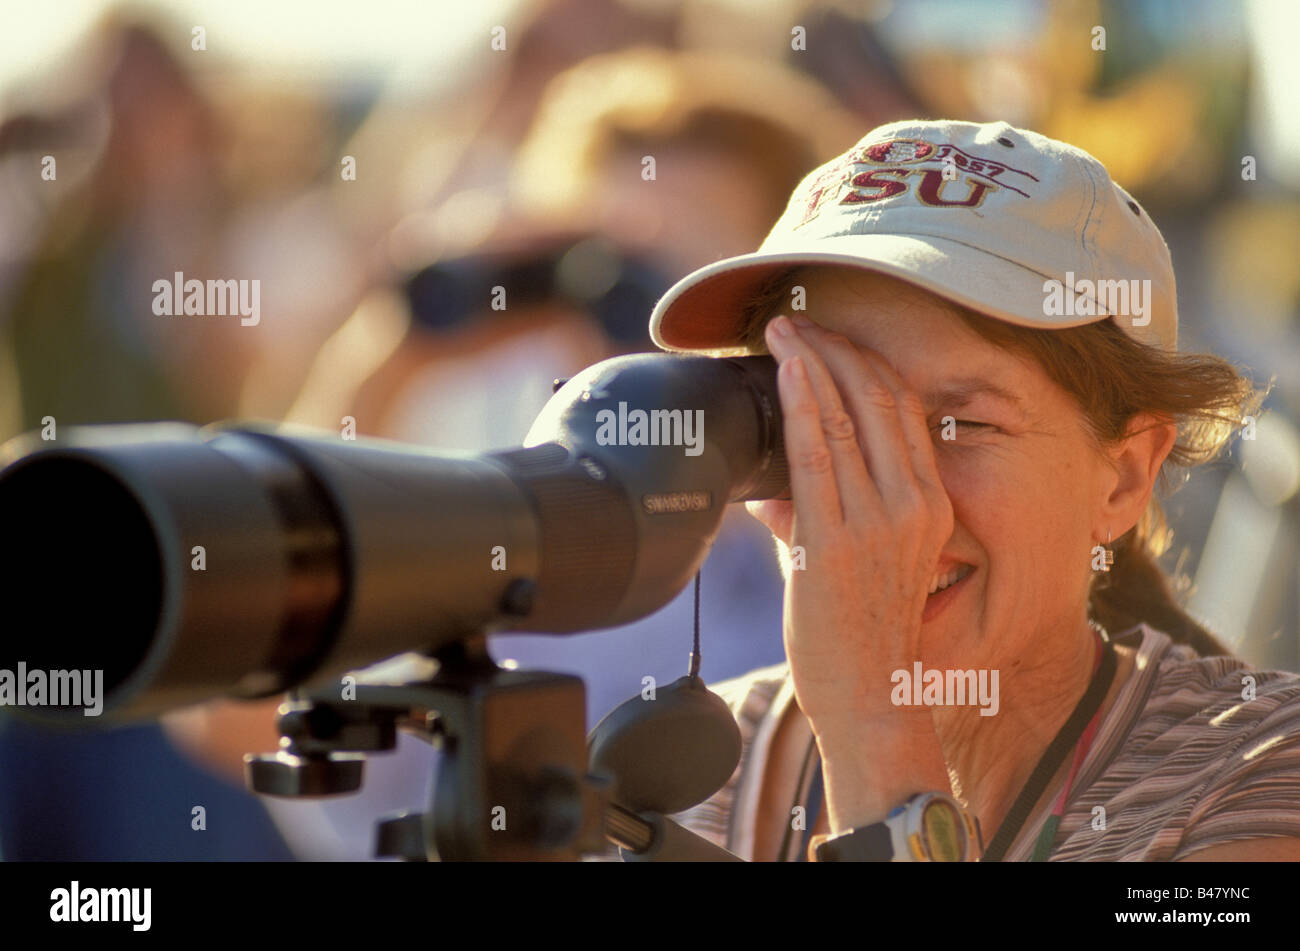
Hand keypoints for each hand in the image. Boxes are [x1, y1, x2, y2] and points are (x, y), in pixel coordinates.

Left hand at [746, 314, 954, 731]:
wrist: (870, 700)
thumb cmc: (861, 637)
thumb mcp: (866, 566)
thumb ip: (823, 519)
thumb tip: (773, 492)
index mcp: (930, 506)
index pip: (903, 411)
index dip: (864, 363)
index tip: (829, 338)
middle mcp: (913, 505)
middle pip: (878, 398)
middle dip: (834, 348)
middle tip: (796, 319)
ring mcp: (876, 522)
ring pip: (844, 415)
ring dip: (809, 361)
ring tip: (780, 329)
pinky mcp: (832, 541)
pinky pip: (815, 454)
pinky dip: (800, 403)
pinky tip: (787, 369)